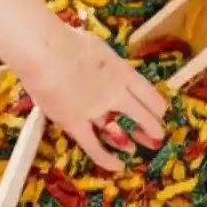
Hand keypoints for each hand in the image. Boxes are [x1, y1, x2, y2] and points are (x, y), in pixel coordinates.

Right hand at [17, 27, 166, 171]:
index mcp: (121, 72)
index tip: (161, 112)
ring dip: (132, 140)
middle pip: (141, 114)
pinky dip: (106, 158)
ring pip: (119, 130)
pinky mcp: (75, 123)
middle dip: (151, 127)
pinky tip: (118, 166)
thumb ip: (103, 60)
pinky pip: (93, 146)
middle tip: (157, 136)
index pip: (147, 93)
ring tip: (138, 148)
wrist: (44, 50)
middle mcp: (115, 93)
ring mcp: (96, 110)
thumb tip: (102, 62)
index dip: (156, 105)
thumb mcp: (96, 45)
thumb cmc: (65, 39)